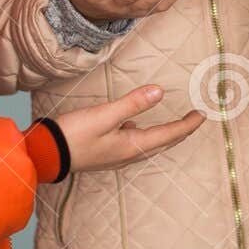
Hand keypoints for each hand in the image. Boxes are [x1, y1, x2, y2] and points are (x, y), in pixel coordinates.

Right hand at [52, 85, 204, 173]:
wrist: (45, 156)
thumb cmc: (72, 135)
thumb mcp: (104, 115)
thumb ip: (132, 104)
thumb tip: (159, 92)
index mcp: (133, 145)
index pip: (170, 135)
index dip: (188, 125)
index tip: (203, 115)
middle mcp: (128, 155)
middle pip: (163, 142)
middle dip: (181, 131)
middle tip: (194, 120)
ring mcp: (116, 157)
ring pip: (149, 145)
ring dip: (164, 135)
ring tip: (174, 124)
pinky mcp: (105, 154)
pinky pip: (133, 145)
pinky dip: (142, 135)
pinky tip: (133, 126)